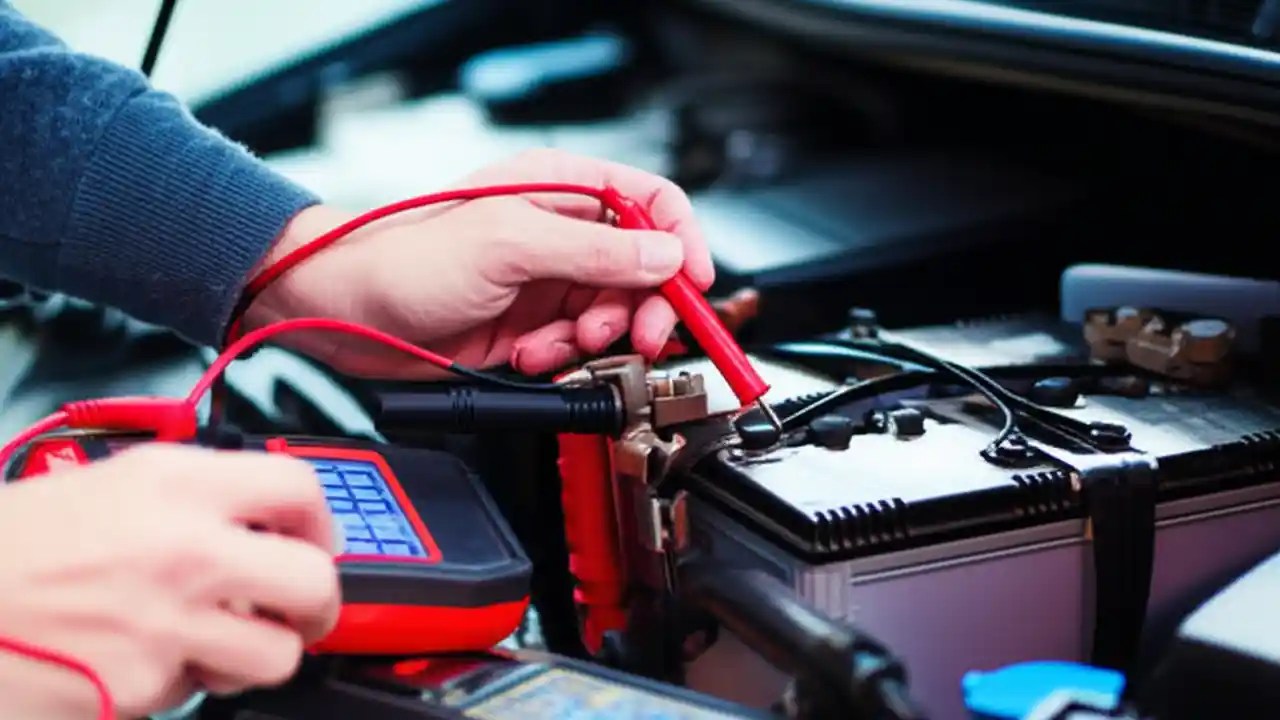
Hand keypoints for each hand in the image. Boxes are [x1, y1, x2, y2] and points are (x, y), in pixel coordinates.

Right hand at [0, 446, 339, 719]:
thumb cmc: (13, 547)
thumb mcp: (109, 486)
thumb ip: (192, 497)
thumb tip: (258, 522)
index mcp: (176, 483)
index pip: (299, 489)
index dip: (320, 523)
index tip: (314, 542)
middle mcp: (187, 545)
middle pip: (315, 581)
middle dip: (317, 605)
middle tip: (297, 612)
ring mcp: (170, 620)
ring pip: (278, 653)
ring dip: (256, 655)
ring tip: (217, 644)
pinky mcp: (146, 684)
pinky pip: (202, 690)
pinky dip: (184, 683)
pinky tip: (141, 661)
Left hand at [244, 149, 713, 378]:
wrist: (346, 313)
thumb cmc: (404, 258)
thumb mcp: (509, 244)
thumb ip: (594, 252)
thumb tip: (662, 257)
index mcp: (560, 189)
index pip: (651, 204)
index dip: (681, 241)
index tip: (693, 283)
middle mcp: (561, 233)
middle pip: (644, 270)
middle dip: (643, 306)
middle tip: (639, 333)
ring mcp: (547, 282)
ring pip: (614, 315)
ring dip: (595, 337)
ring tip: (558, 342)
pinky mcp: (532, 327)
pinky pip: (577, 346)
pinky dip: (562, 357)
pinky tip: (529, 353)